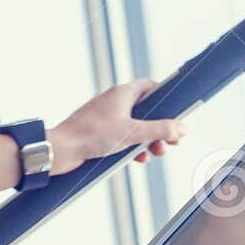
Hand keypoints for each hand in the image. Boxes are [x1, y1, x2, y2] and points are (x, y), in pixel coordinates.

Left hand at [50, 78, 184, 172]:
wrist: (61, 149)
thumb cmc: (93, 135)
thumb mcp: (133, 132)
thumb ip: (161, 129)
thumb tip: (182, 128)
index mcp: (122, 93)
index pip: (151, 86)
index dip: (166, 97)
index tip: (177, 113)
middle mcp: (114, 102)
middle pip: (146, 110)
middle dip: (160, 127)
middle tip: (171, 142)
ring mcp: (106, 117)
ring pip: (135, 126)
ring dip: (148, 140)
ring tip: (155, 153)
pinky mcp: (100, 132)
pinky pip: (123, 137)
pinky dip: (133, 146)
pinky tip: (137, 158)